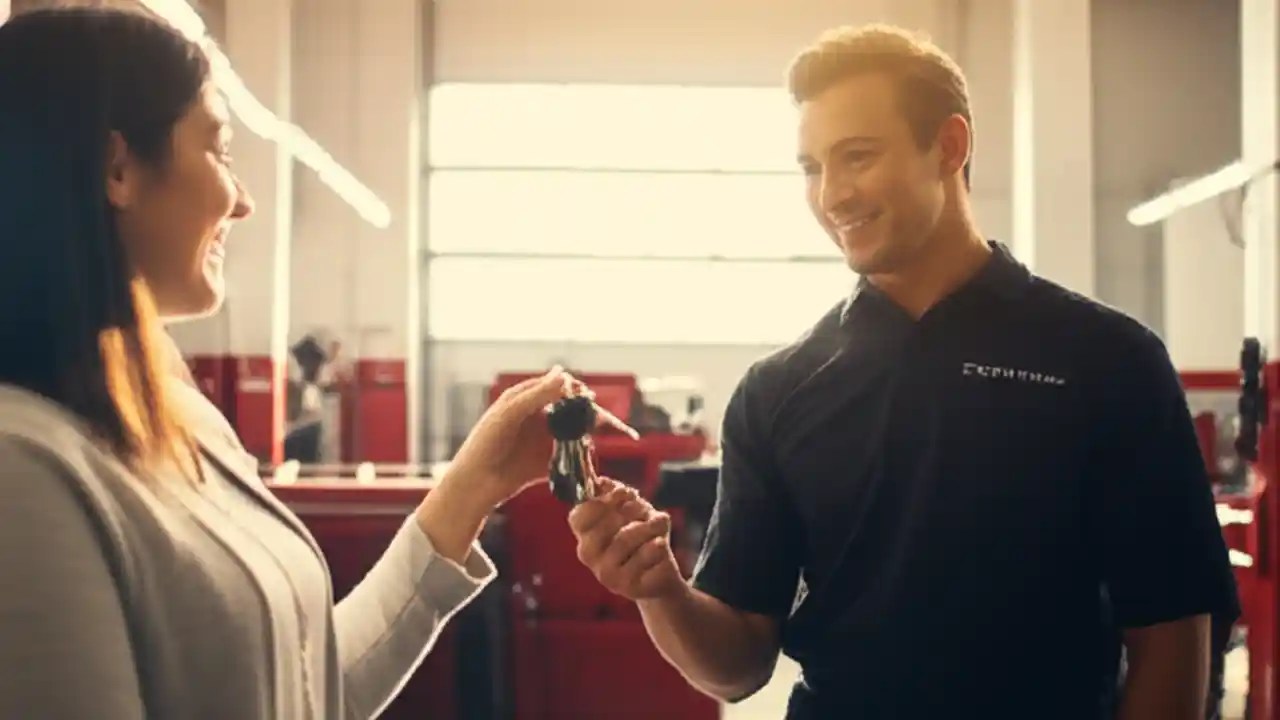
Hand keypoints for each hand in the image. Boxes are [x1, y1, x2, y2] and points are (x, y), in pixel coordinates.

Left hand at [442, 366, 573, 508]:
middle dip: (581, 411)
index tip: (585, 394)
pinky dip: (578, 457)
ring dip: (582, 434)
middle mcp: (535, 417)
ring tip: (587, 438)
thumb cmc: (486, 443)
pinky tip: (582, 459)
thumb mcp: (511, 413)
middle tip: (594, 418)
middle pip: (567, 408)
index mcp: (524, 399)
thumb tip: (564, 374)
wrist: (475, 484)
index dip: (571, 388)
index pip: (554, 385)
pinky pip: (568, 457)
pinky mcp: (546, 462)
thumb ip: (538, 394)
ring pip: (571, 432)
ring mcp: (542, 440)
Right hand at [569, 478, 685, 600]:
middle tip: (648, 510)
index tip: (625, 492)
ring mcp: (608, 576)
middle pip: (608, 525)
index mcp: (584, 537)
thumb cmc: (640, 538)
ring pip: (629, 537)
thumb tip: (601, 482)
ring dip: (651, 525)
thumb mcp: (630, 511)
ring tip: (660, 524)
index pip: (579, 517)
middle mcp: (590, 558)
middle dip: (634, 511)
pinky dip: (660, 546)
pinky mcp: (631, 588)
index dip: (602, 500)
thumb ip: (615, 494)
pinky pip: (649, 555)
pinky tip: (660, 547)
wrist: (658, 577)